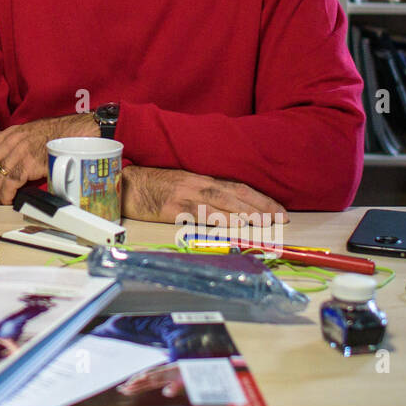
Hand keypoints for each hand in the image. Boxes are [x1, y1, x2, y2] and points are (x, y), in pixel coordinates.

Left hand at [0, 114, 94, 204]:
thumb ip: (15, 146)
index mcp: (8, 134)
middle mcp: (9, 142)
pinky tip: (7, 202)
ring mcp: (18, 153)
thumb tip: (6, 166)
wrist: (72, 134)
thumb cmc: (55, 136)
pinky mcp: (27, 165)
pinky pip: (9, 185)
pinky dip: (5, 197)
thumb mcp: (29, 134)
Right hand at [121, 165, 287, 225]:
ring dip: (245, 212)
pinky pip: (199, 213)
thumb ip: (203, 193)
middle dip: (261, 206)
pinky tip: (232, 226)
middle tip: (281, 218)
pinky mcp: (172, 208)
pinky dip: (217, 219)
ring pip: (221, 203)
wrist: (124, 185)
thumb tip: (229, 209)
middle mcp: (198, 184)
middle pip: (236, 193)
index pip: (238, 187)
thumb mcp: (182, 184)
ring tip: (265, 222)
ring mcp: (185, 195)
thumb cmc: (151, 186)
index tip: (279, 210)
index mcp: (201, 178)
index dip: (260, 198)